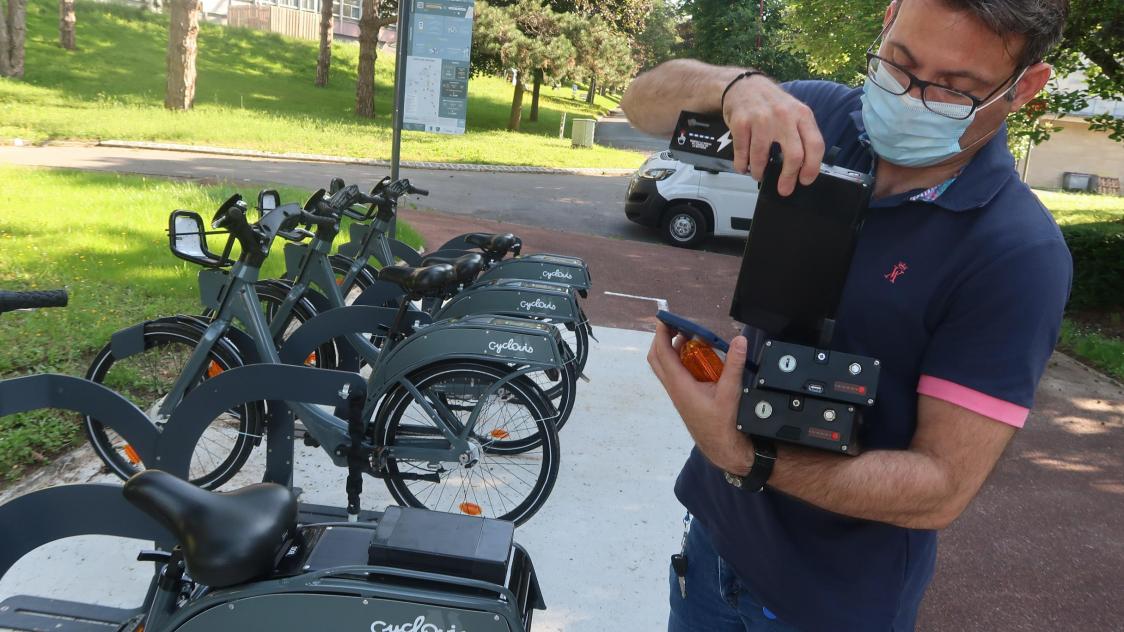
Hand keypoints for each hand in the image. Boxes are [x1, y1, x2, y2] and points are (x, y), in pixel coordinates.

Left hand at [648, 323, 753, 474]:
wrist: (722, 447)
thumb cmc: (724, 425)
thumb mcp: (731, 392)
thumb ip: (734, 364)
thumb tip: (739, 341)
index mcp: (680, 385)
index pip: (663, 353)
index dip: (662, 334)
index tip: (665, 318)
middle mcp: (674, 388)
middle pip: (657, 358)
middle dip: (663, 338)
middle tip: (676, 325)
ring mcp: (677, 393)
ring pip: (664, 366)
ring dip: (672, 349)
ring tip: (690, 337)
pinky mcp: (683, 396)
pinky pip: (675, 373)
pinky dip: (680, 360)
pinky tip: (698, 357)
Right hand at [722, 75, 824, 195]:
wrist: (744, 85)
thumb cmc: (771, 103)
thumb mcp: (793, 112)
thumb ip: (801, 135)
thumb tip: (804, 167)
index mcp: (802, 115)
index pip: (815, 145)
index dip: (812, 168)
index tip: (805, 180)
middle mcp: (784, 116)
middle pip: (794, 155)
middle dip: (788, 178)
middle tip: (784, 188)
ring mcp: (761, 119)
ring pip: (762, 158)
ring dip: (759, 172)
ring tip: (758, 174)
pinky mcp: (741, 123)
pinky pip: (742, 153)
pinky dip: (743, 165)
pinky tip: (745, 166)